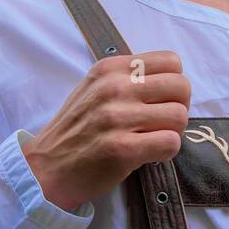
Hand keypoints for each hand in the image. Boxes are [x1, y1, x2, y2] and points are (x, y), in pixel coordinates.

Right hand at [23, 51, 189, 211]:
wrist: (47, 167)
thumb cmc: (76, 128)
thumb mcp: (94, 88)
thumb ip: (127, 78)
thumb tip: (170, 80)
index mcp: (110, 69)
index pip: (171, 61)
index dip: (174, 83)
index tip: (161, 100)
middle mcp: (114, 88)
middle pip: (181, 87)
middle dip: (179, 107)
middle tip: (162, 123)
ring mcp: (117, 118)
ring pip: (179, 116)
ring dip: (173, 131)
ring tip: (154, 139)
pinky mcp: (122, 149)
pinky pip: (171, 143)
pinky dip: (166, 152)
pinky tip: (149, 154)